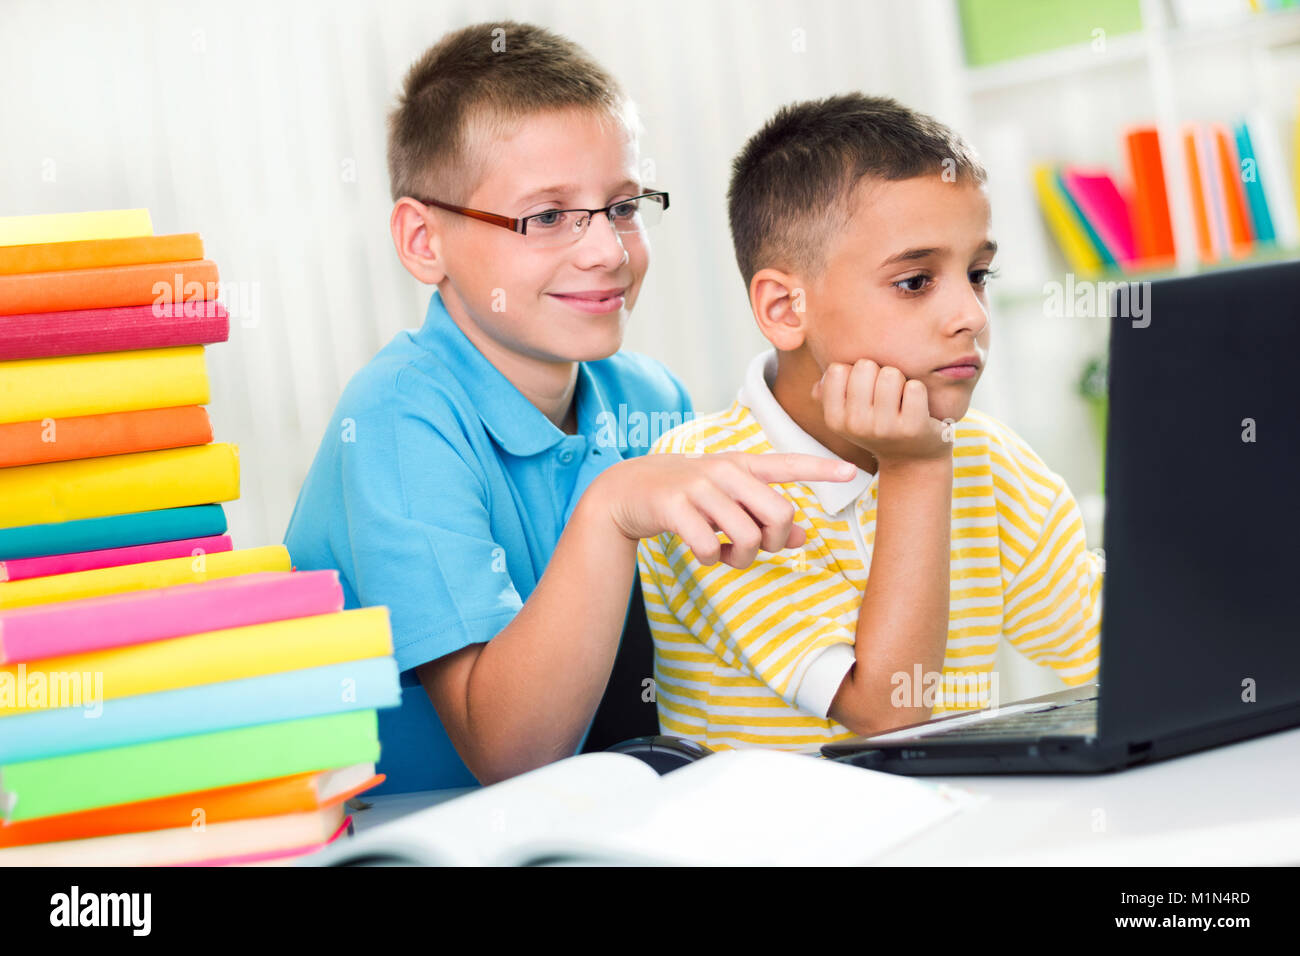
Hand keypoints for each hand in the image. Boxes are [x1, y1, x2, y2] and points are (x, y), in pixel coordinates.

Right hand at [596, 452, 856, 567]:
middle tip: (754, 549)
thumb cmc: (687, 497)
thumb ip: (763, 517)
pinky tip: (700, 551)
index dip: (820, 468)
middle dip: (773, 543)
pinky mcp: (675, 506)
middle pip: (779, 514)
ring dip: (740, 559)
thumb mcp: (726, 502)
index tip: (852, 471)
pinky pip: (711, 547)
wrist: (627, 490)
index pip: (788, 463)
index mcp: (741, 465)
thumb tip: (806, 539)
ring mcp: (699, 487)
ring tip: (726, 555)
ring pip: (748, 537)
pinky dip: (711, 559)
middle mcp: (725, 471)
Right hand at [811, 359, 951, 465]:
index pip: (837, 370)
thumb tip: (819, 384)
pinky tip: (915, 405)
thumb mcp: (846, 415)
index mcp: (834, 419)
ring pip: (890, 374)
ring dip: (899, 379)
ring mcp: (883, 428)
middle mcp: (855, 425)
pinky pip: (915, 388)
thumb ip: (828, 394)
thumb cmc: (877, 426)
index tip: (862, 387)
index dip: (853, 371)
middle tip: (884, 391)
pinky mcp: (912, 427)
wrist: (910, 459)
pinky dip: (918, 390)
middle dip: (877, 371)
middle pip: (865, 366)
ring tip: (900, 397)